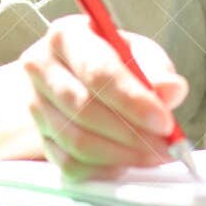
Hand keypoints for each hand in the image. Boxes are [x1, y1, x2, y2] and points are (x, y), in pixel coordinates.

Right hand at [18, 15, 188, 179]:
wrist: (74, 74)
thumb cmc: (113, 59)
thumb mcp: (138, 52)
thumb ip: (157, 70)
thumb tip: (171, 90)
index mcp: (67, 36)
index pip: (98, 72)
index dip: (133, 101)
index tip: (164, 122)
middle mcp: (41, 68)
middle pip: (86, 109)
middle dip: (133, 133)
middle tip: (167, 147)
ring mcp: (35, 106)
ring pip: (78, 141)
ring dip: (123, 155)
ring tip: (155, 155)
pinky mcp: (39, 137)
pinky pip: (69, 164)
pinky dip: (103, 170)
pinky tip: (128, 163)